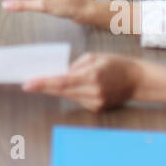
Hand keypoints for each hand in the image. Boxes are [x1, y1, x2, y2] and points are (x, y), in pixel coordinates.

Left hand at [23, 53, 142, 110]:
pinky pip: (77, 100)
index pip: (61, 81)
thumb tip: (59, 74)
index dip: (43, 84)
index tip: (28, 84)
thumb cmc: (116, 64)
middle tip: (28, 84)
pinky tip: (75, 86)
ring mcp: (96, 103)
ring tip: (51, 82)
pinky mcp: (97, 108)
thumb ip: (75, 66)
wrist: (137, 80)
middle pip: (61, 91)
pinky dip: (71, 93)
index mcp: (91, 76)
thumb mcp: (94, 57)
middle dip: (44, 87)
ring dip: (58, 89)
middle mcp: (93, 92)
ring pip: (68, 96)